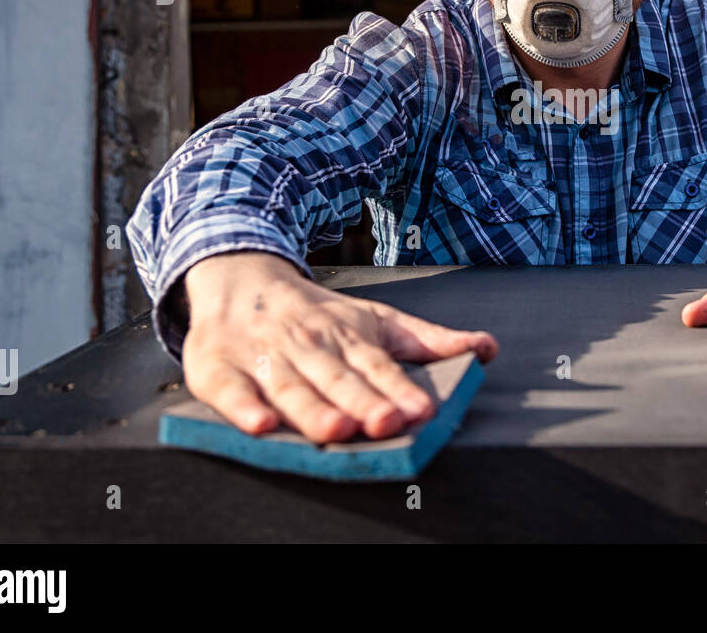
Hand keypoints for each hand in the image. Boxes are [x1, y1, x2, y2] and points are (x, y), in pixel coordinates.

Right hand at [180, 251, 497, 442]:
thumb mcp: (376, 319)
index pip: (379, 366)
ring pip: (291, 386)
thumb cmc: (318, 313)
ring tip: (337, 429)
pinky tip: (260, 426)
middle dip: (363, 401)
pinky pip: (229, 391)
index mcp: (348, 335)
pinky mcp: (218, 367)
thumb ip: (428, 340)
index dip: (400, 389)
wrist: (239, 278)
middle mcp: (309, 344)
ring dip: (312, 409)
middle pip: (338, 378)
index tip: (423, 411)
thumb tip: (488, 348)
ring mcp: (264, 355)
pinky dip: (242, 408)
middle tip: (387, 424)